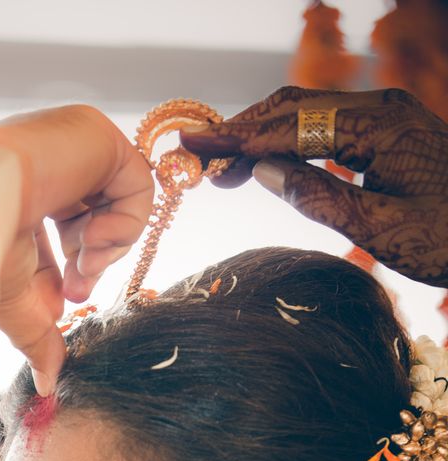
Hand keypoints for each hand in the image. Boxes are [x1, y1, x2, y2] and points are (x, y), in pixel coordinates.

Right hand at [0, 105, 153, 393]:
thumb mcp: (14, 300)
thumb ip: (37, 338)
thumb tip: (47, 387)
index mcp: (21, 192)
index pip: (65, 231)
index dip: (78, 268)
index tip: (71, 298)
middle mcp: (48, 164)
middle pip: (95, 217)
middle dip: (93, 261)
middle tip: (78, 288)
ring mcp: (74, 145)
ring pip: (121, 203)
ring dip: (106, 247)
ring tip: (81, 260)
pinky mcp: (99, 135)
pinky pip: (138, 185)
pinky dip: (123, 224)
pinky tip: (91, 237)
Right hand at [180, 86, 447, 287]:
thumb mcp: (382, 230)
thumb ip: (320, 199)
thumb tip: (265, 171)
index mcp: (376, 127)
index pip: (289, 126)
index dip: (235, 139)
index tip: (192, 149)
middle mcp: (380, 110)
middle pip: (294, 108)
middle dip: (241, 132)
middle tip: (197, 162)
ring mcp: (386, 118)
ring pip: (309, 115)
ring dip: (263, 137)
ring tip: (224, 169)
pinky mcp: (390, 133)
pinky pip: (328, 126)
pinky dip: (291, 142)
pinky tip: (273, 163)